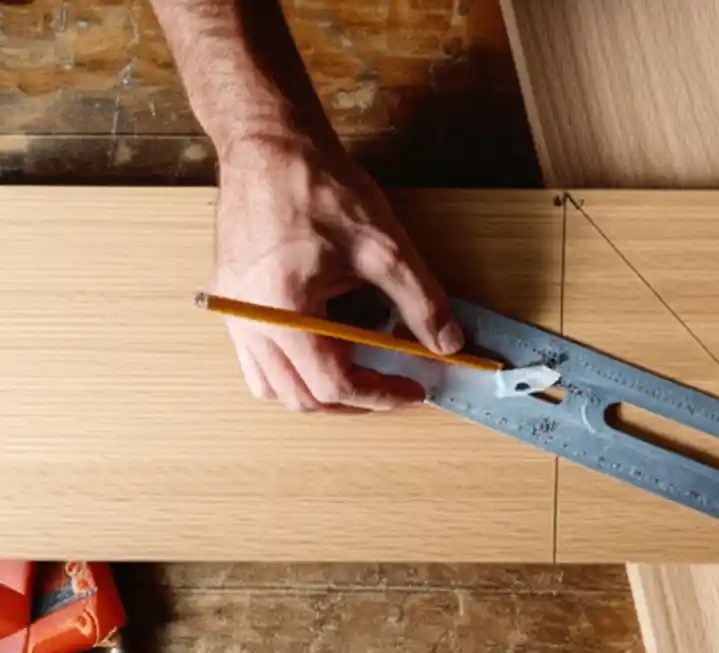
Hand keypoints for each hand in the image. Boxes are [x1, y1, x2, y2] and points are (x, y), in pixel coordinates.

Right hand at [210, 136, 461, 411]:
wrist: (269, 145)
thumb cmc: (320, 187)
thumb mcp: (384, 245)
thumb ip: (420, 300)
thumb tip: (448, 343)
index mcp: (282, 310)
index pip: (334, 383)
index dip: (381, 396)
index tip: (415, 389)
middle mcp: (246, 320)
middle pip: (301, 397)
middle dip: (354, 401)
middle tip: (393, 386)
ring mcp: (230, 313)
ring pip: (272, 386)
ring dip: (319, 391)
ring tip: (361, 370)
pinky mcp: (228, 302)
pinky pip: (256, 360)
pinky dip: (293, 368)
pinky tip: (326, 345)